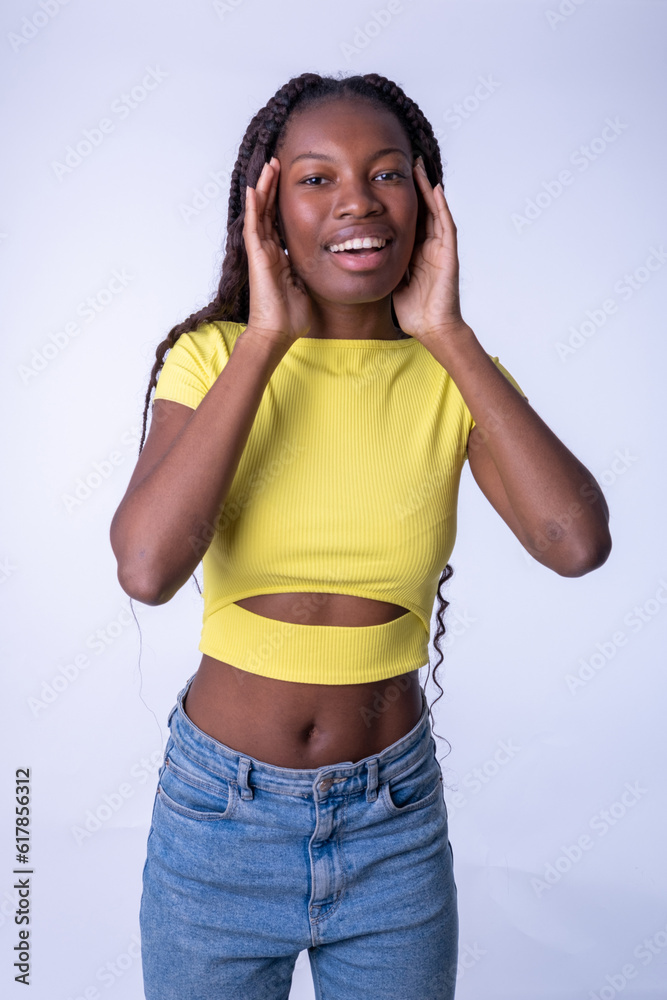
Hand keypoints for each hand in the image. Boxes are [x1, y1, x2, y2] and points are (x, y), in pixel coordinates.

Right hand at [243, 157, 311, 347]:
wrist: (278, 334)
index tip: (288, 181)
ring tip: (268, 166)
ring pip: (260, 213)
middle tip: (276, 162)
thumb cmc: (292, 317)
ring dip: (264, 189)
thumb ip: (311, 272)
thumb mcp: (307, 286)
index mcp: (280, 257)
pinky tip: (255, 189)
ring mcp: (261, 253)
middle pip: (268, 211)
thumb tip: (325, 265)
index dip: (281, 200)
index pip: (279, 221)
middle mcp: (268, 251)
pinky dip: (254, 208)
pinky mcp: (258, 258)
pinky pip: (254, 228)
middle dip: (272, 186)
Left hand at [391, 157, 466, 345]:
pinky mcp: (448, 254)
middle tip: (406, 161)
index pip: (406, 217)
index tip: (386, 178)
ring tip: (420, 166)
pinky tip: (435, 189)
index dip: (399, 198)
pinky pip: (446, 225)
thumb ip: (381, 262)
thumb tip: (357, 253)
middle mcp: (429, 245)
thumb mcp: (390, 278)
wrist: (431, 328)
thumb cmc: (412, 309)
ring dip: (428, 188)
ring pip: (434, 211)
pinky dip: (441, 206)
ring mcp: (440, 248)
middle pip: (421, 208)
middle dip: (415, 185)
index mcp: (414, 250)